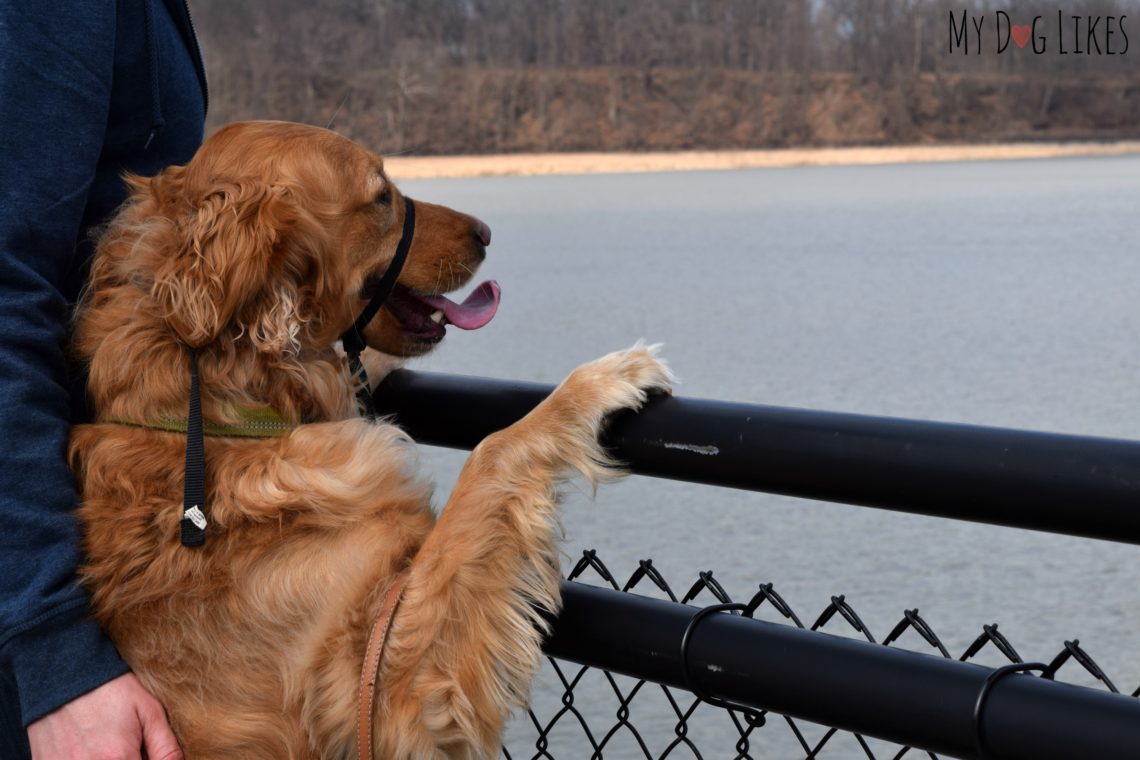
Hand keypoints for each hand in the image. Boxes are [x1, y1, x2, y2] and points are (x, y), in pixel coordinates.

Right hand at [27, 672, 181, 759]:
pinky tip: (90, 745)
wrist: (65, 673)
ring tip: (109, 743)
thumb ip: (166, 748)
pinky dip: (86, 757)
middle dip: (130, 759)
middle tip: (130, 744)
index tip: (145, 751)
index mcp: (118, 759)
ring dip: (110, 757)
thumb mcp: (149, 711)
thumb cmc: (111, 689)